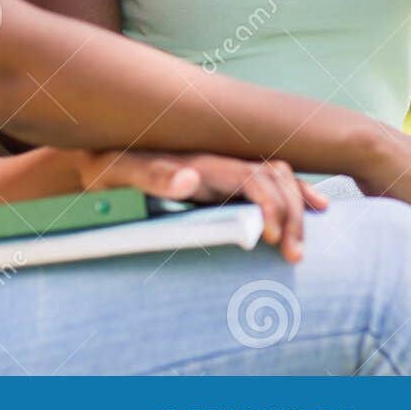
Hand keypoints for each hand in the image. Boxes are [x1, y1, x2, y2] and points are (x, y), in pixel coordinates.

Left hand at [70, 149, 327, 262]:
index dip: (271, 204)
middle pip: (274, 178)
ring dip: (296, 207)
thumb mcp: (120, 170)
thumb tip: (191, 178)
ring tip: (300, 246)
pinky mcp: (219, 182)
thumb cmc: (107, 166)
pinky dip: (293, 195)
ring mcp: (221, 170)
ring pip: (277, 178)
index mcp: (201, 160)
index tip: (273, 238)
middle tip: (295, 255)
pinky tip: (312, 208)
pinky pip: (267, 183)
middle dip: (292, 214)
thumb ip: (154, 174)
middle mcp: (218, 161)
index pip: (252, 177)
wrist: (98, 154)